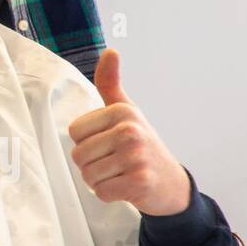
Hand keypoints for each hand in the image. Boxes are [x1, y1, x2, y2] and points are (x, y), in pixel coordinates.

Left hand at [67, 49, 191, 216]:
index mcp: (122, 111)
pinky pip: (100, 191)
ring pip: (88, 175)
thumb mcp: (126, 111)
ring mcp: (137, 156)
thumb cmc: (141, 144)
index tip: (108, 143)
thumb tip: (111, 51)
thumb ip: (110, 83)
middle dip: (91, 164)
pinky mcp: (139, 182)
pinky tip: (126, 186)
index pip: (75, 132)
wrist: (171, 183)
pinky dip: (108, 194)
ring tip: (119, 173)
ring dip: (99, 180)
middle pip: (78, 155)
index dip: (87, 142)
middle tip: (114, 162)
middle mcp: (131, 130)